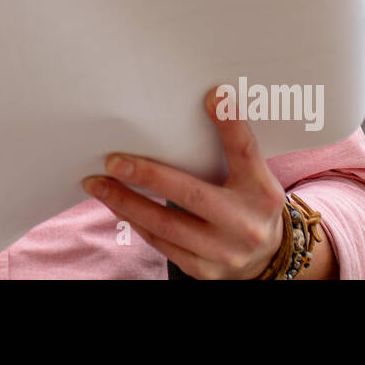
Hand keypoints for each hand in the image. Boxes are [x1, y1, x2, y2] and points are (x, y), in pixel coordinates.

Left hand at [81, 86, 286, 278]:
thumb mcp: (252, 176)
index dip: (230, 124)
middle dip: (148, 176)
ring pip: (166, 225)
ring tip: (98, 185)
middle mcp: (245, 223)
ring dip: (126, 202)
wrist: (266, 258)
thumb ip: (229, 149)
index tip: (213, 95)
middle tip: (113, 161)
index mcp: (261, 190)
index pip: (245, 152)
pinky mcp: (204, 269)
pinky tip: (117, 207)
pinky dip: (136, 223)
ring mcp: (224, 251)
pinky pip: (162, 244)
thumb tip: (196, 106)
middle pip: (192, 195)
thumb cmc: (248, 203)